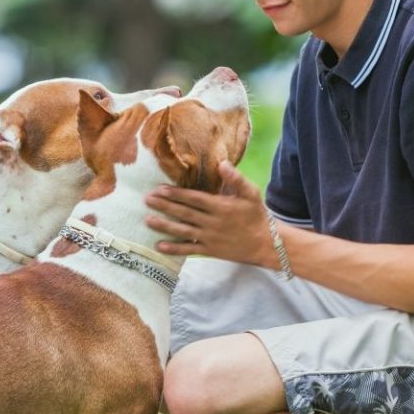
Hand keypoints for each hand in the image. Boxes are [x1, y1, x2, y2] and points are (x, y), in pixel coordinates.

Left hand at [145, 161, 273, 265]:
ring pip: (183, 231)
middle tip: (147, 199)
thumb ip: (235, 178)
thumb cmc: (256, 215)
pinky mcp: (210, 251)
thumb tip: (222, 163)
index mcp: (220, 206)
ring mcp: (210, 238)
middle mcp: (212, 222)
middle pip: (184, 213)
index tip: (160, 189)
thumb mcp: (251, 193)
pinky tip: (159, 246)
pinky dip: (174, 248)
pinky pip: (189, 250)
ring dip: (164, 226)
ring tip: (147, 220)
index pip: (194, 198)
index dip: (176, 194)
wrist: (265, 243)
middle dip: (164, 206)